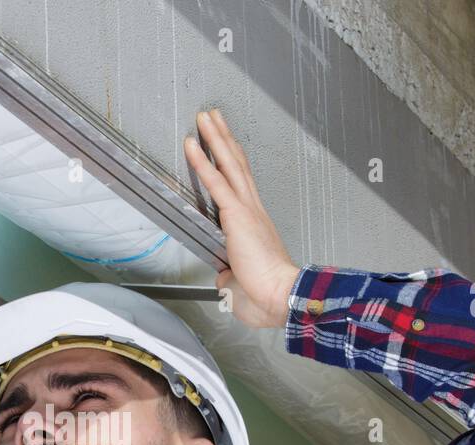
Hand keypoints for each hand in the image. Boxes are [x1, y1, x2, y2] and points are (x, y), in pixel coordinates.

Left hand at [184, 109, 300, 329]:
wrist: (281, 297)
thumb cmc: (267, 296)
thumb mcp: (241, 285)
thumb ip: (230, 276)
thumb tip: (225, 278)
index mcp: (255, 225)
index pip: (241, 187)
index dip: (231, 164)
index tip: (225, 148)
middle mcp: (253, 211)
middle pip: (237, 166)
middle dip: (225, 139)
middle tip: (215, 118)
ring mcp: (247, 210)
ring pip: (229, 165)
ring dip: (216, 139)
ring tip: (205, 117)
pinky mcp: (237, 216)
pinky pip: (216, 183)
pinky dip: (202, 163)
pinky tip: (193, 144)